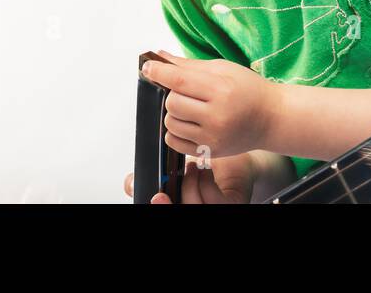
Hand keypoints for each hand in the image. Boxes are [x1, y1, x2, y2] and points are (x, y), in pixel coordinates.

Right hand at [123, 151, 257, 203]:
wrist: (240, 157)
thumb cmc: (210, 167)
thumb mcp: (176, 170)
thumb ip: (155, 176)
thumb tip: (130, 183)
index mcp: (182, 204)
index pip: (166, 208)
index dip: (159, 206)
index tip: (155, 196)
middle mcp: (198, 209)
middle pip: (180, 212)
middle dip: (168, 206)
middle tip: (162, 192)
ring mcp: (216, 210)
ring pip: (194, 207)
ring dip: (189, 185)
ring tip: (191, 167)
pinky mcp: (233, 204)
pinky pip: (215, 201)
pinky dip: (206, 182)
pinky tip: (205, 171)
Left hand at [141, 50, 277, 157]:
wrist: (271, 118)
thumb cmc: (249, 90)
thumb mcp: (223, 69)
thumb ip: (188, 65)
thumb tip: (160, 57)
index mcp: (220, 90)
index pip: (179, 80)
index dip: (159, 72)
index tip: (148, 67)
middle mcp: (216, 115)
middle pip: (172, 103)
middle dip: (173, 95)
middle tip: (186, 92)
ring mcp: (212, 137)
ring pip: (171, 123)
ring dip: (174, 113)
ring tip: (191, 108)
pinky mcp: (209, 152)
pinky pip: (174, 142)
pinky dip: (175, 131)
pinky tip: (189, 123)